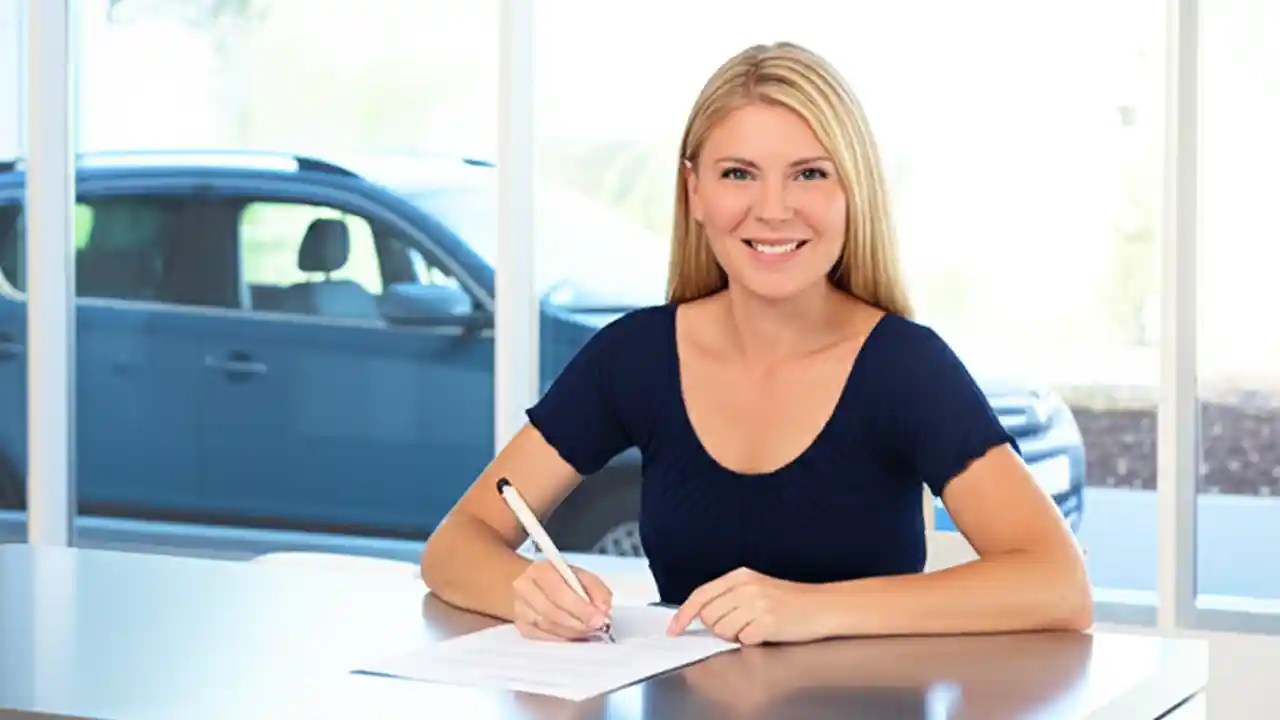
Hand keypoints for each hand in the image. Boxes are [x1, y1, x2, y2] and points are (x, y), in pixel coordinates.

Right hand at [512, 560, 612, 641]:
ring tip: (589, 632)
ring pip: (548, 627)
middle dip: (578, 623)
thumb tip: (604, 609)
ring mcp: (520, 609)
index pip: (559, 592)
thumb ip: (596, 589)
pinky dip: (563, 639)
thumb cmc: (558, 579)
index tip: (599, 619)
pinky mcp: (521, 626)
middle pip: (552, 612)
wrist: (529, 583)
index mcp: (540, 570)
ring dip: (572, 632)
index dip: (580, 608)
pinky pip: (544, 637)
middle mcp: (524, 588)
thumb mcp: (579, 575)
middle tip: (597, 629)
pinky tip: (575, 636)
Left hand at [667, 567, 823, 644]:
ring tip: (755, 626)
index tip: (674, 629)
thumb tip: (701, 614)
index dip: (684, 614)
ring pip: (723, 630)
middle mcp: (746, 588)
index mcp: (740, 576)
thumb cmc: (789, 600)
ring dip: (735, 635)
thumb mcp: (756, 587)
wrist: (822, 606)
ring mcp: (757, 605)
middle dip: (718, 627)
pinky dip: (752, 641)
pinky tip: (766, 632)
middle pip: (709, 616)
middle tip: (740, 624)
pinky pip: (744, 640)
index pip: (701, 595)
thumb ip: (729, 596)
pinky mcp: (768, 623)